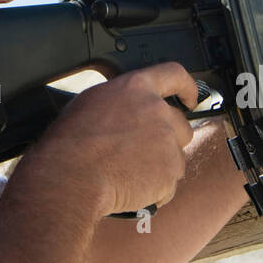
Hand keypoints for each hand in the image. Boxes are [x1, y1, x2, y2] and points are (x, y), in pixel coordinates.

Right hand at [24, 62, 196, 216]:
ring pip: (175, 155)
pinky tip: (131, 187)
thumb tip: (128, 108)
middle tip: (142, 151)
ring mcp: (167, 141)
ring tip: (130, 172)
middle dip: (168, 138)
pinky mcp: (170, 171)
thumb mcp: (92, 102)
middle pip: (181, 123)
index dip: (187, 87)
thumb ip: (121, 100)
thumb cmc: (72, 140)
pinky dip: (155, 188)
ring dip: (160, 164)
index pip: (174, 74)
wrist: (72, 174)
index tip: (191, 98)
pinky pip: (169, 182)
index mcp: (136, 87)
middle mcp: (157, 111)